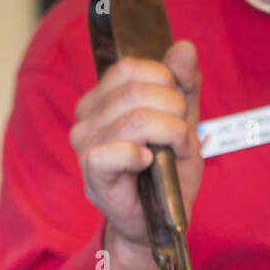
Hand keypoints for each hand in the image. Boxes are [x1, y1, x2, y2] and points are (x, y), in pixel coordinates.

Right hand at [69, 41, 201, 269]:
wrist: (159, 223)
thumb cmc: (165, 175)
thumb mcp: (183, 123)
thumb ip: (184, 86)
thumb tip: (184, 47)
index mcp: (104, 98)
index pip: (132, 68)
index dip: (167, 84)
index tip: (180, 113)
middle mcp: (88, 116)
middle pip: (137, 92)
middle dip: (174, 113)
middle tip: (182, 138)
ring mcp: (85, 144)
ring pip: (135, 120)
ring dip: (170, 137)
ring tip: (173, 155)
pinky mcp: (91, 171)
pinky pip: (114, 151)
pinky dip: (140, 156)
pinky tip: (148, 164)